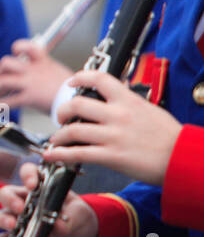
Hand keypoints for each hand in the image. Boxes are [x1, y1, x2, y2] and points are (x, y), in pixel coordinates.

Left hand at [0, 39, 72, 114]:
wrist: (80, 99)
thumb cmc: (73, 89)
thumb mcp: (59, 71)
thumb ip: (45, 69)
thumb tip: (37, 74)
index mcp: (42, 61)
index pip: (27, 46)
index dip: (18, 48)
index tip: (15, 54)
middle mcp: (34, 70)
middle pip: (6, 63)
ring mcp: (30, 83)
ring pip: (2, 81)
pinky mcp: (30, 97)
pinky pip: (8, 100)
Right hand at [0, 162, 98, 236]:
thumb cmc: (78, 218)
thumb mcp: (81, 213)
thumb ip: (71, 217)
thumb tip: (59, 225)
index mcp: (40, 187)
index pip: (28, 173)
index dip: (27, 175)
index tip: (32, 185)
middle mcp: (24, 201)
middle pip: (6, 194)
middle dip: (10, 200)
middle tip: (20, 209)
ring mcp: (19, 220)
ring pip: (1, 215)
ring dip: (3, 220)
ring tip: (12, 226)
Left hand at [43, 70, 182, 185]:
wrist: (183, 159)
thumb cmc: (170, 137)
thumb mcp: (149, 109)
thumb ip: (127, 103)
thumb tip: (111, 98)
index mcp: (128, 101)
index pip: (99, 79)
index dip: (80, 77)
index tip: (71, 82)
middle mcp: (118, 115)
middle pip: (77, 104)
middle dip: (62, 111)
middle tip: (61, 118)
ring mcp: (113, 136)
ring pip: (73, 131)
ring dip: (59, 136)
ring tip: (57, 139)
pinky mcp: (112, 156)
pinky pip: (78, 154)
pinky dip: (60, 154)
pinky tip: (52, 154)